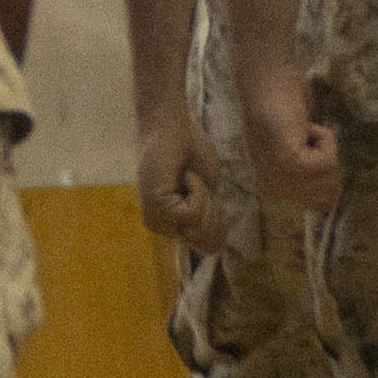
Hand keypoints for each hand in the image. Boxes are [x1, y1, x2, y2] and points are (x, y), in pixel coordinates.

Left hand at [138, 108, 228, 253]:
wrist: (174, 127)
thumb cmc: (191, 153)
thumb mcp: (209, 191)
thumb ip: (211, 218)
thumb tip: (217, 250)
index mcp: (174, 224)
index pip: (209, 245)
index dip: (220, 224)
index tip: (213, 195)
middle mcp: (162, 227)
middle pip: (207, 240)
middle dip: (213, 210)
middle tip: (199, 183)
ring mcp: (157, 220)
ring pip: (199, 228)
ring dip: (205, 198)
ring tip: (190, 177)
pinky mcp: (157, 210)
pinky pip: (192, 214)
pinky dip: (197, 191)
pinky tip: (184, 176)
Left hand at [239, 63, 341, 215]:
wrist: (268, 81)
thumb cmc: (284, 106)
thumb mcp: (298, 146)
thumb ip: (309, 171)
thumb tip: (336, 192)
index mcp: (273, 189)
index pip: (320, 204)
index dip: (329, 174)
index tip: (311, 149)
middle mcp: (273, 190)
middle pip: (329, 194)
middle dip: (329, 161)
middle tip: (305, 138)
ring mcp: (281, 180)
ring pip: (332, 176)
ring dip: (327, 147)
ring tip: (303, 131)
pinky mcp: (292, 164)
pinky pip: (329, 161)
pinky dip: (326, 139)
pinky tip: (305, 126)